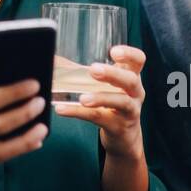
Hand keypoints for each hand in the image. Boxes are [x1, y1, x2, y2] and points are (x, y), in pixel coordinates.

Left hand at [53, 45, 145, 161]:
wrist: (123, 137)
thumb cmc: (111, 104)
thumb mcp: (104, 85)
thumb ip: (83, 72)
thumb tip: (52, 59)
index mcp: (132, 77)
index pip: (138, 60)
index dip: (129, 54)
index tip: (113, 52)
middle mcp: (135, 93)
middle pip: (130, 80)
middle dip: (112, 74)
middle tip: (93, 70)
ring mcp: (130, 111)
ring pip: (120, 102)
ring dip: (100, 98)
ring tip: (82, 98)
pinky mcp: (119, 127)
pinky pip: (99, 118)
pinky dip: (79, 113)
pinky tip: (62, 109)